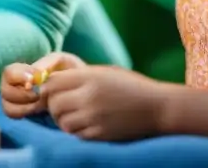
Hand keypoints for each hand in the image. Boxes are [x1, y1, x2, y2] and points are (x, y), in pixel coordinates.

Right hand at [1, 51, 85, 118]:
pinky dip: (24, 114)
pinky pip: (13, 116)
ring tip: (41, 104)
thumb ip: (48, 62)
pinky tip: (39, 111)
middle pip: (4, 91)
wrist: (82, 91)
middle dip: (23, 94)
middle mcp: (16, 85)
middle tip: (39, 95)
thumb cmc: (70, 72)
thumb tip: (35, 73)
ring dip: (24, 106)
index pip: (9, 73)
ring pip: (7, 106)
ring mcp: (18, 101)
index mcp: (23, 71)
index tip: (34, 79)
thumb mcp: (63, 61)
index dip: (19, 77)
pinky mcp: (23, 113)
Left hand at [42, 65, 168, 141]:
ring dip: (63, 121)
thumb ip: (79, 76)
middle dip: (53, 106)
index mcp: (89, 77)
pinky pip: (77, 135)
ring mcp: (95, 117)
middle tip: (61, 107)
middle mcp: (89, 96)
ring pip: (62, 122)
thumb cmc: (131, 87)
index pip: (52, 83)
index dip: (47, 88)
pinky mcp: (102, 134)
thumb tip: (51, 82)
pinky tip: (86, 126)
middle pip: (54, 103)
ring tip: (74, 117)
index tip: (51, 92)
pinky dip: (76, 132)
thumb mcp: (104, 73)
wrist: (159, 107)